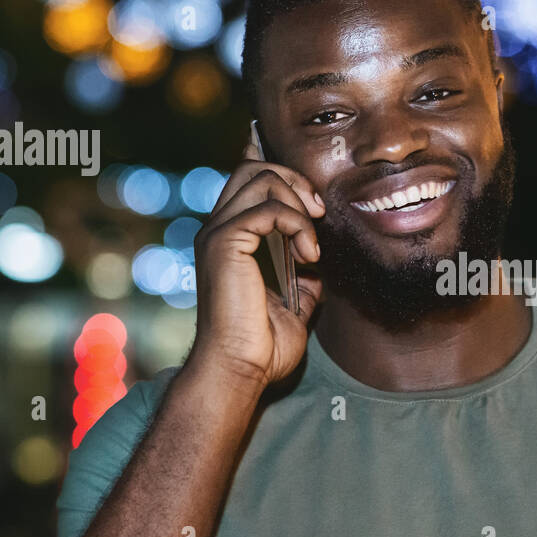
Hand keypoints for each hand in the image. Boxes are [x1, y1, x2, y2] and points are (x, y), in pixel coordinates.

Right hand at [186, 127, 325, 388]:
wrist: (240, 370)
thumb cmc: (262, 347)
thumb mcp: (295, 304)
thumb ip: (302, 275)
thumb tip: (317, 264)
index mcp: (230, 240)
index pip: (246, 181)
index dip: (274, 167)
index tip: (311, 193)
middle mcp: (217, 231)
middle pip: (252, 168)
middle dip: (294, 179)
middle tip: (319, 213)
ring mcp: (217, 235)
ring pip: (259, 177)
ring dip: (298, 202)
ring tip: (314, 241)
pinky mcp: (225, 244)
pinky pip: (267, 208)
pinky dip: (297, 225)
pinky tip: (309, 256)